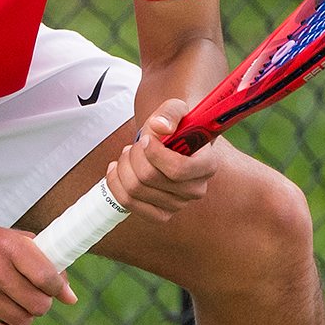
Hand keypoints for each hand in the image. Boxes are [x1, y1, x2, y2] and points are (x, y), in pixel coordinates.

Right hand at [0, 223, 76, 324]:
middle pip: (38, 305)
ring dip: (23, 316)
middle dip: (41, 303)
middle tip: (31, 296)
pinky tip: (2, 314)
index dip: (56, 287)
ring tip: (12, 303)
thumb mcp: (12, 241)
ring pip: (22, 322)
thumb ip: (45, 264)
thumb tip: (71, 298)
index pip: (48, 277)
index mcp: (7, 246)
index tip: (51, 286)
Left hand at [106, 97, 216, 221]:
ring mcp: (179, 204)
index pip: (178, 169)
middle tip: (136, 144)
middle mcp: (196, 189)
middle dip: (134, 155)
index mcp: (207, 165)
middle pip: (149, 177)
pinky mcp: (161, 214)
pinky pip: (130, 204)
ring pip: (135, 189)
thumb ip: (169, 113)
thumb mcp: (175, 110)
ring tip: (128, 154)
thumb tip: (159, 126)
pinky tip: (117, 171)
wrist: (171, 141)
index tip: (146, 138)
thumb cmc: (175, 126)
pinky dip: (116, 185)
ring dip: (123, 167)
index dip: (154, 153)